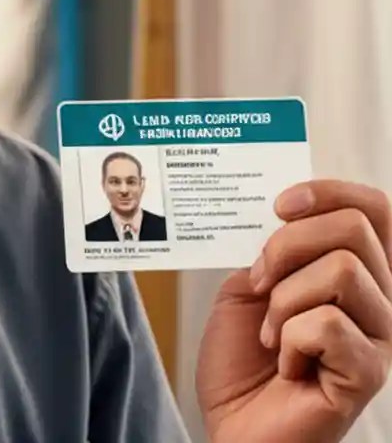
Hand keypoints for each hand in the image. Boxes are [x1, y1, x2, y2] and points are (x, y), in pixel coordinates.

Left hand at [197, 181, 391, 442]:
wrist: (233, 426)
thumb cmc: (243, 364)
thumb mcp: (247, 288)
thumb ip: (272, 251)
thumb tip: (288, 216)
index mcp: (357, 275)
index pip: (376, 210)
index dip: (332, 192)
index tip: (281, 205)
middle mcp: (381, 301)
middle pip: (354, 228)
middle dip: (287, 246)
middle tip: (260, 284)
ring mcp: (381, 336)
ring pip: (342, 271)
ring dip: (285, 300)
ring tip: (273, 336)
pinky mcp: (370, 371)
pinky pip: (328, 323)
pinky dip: (290, 338)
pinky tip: (287, 365)